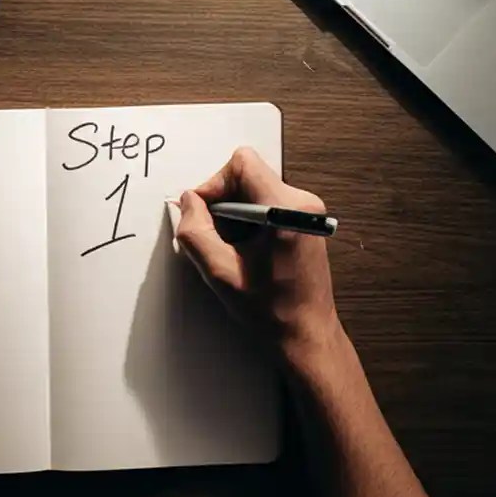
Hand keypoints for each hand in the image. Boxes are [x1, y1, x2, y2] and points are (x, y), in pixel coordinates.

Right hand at [176, 147, 340, 370]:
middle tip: (217, 239)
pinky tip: (247, 252)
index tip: (203, 212)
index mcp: (284, 209)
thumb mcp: (219, 272)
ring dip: (234, 215)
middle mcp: (302, 202)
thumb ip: (195, 231)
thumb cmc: (271, 310)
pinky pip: (266, 204)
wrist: (306, 334)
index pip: (242, 163)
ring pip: (254, 190)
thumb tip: (188, 201)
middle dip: (223, 203)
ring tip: (234, 251)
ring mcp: (307, 211)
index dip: (215, 183)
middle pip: (247, 175)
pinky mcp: (305, 221)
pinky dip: (248, 221)